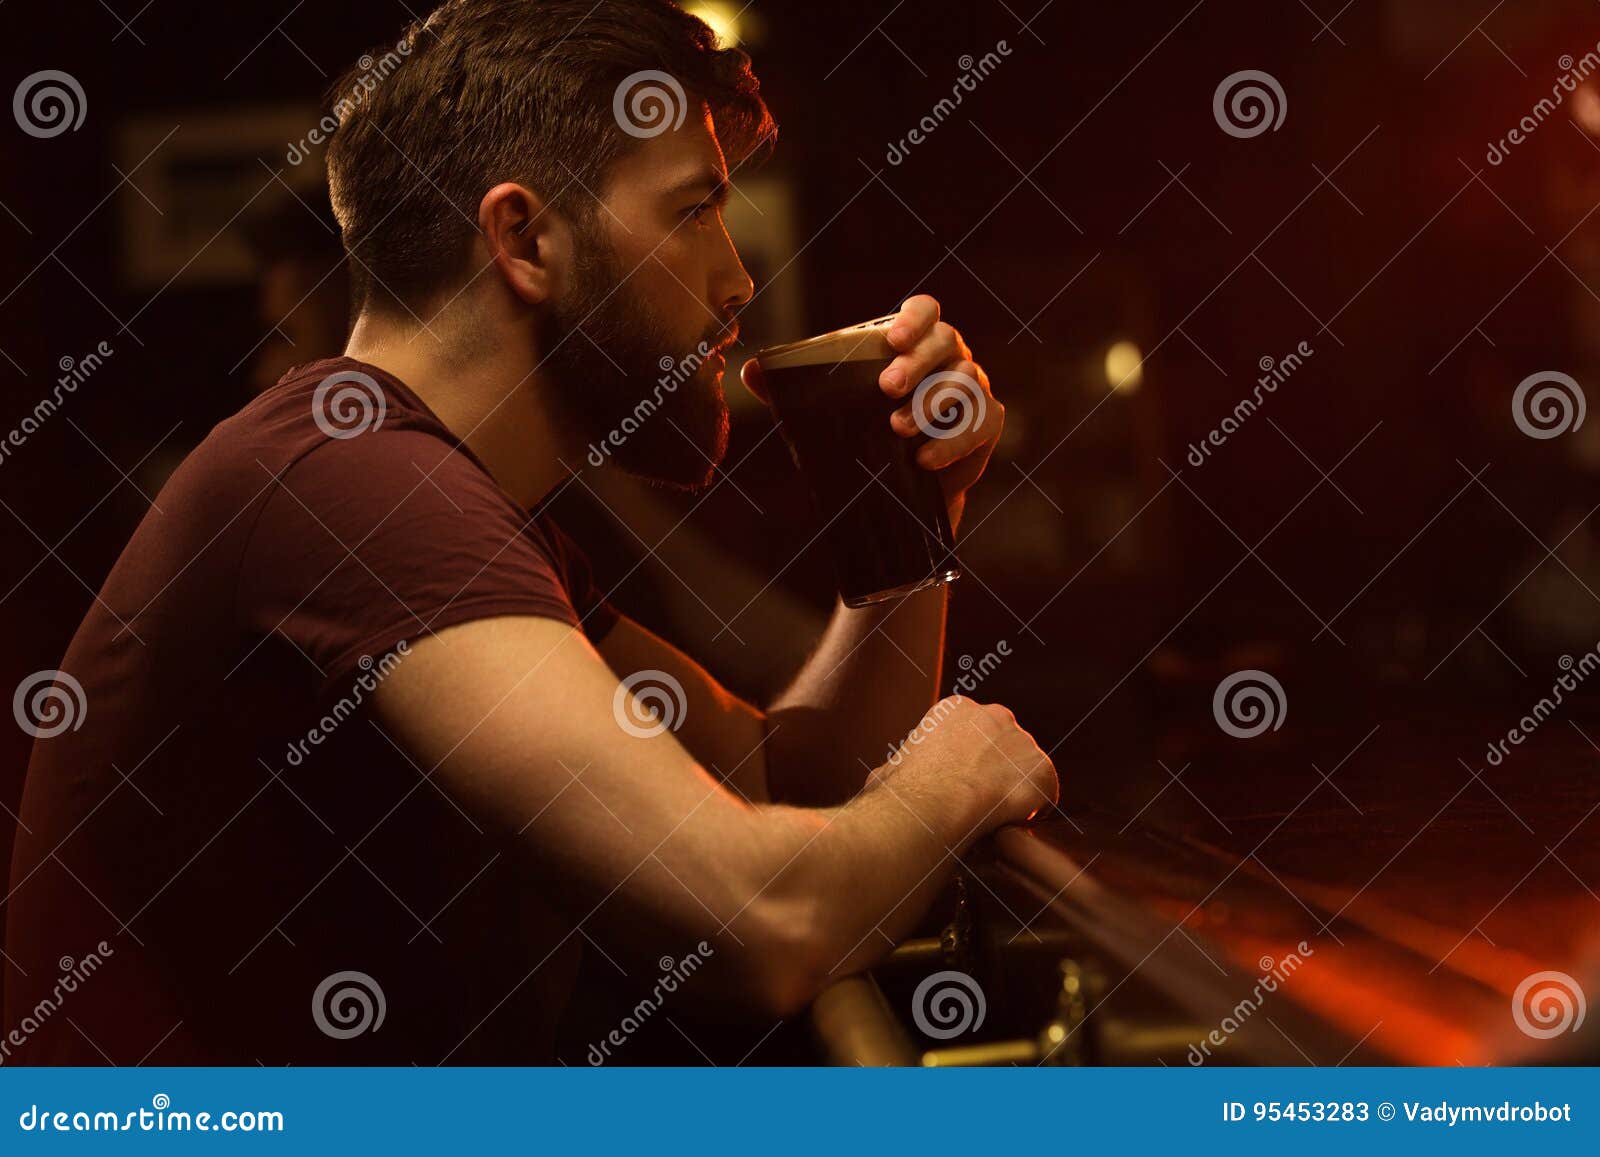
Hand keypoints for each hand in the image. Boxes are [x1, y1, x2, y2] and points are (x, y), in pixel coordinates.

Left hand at [738, 295, 1001, 528]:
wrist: (900, 487)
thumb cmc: (865, 432)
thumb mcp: (828, 409)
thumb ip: (791, 388)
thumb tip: (749, 371)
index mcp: (914, 340)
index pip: (925, 310)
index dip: (913, 319)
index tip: (892, 339)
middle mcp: (949, 356)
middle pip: (946, 341)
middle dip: (917, 363)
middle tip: (888, 388)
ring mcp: (972, 387)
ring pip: (965, 381)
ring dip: (932, 404)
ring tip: (898, 429)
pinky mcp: (985, 423)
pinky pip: (980, 422)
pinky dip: (953, 441)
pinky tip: (924, 458)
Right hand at [877, 695, 1057, 827]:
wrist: (930, 805)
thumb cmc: (902, 792)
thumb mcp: (888, 769)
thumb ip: (900, 765)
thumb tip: (888, 777)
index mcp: (954, 709)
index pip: (972, 735)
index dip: (967, 764)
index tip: (958, 787)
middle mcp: (994, 714)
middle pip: (1003, 746)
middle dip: (995, 772)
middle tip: (978, 804)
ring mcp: (1021, 740)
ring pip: (1024, 770)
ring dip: (1013, 792)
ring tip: (992, 819)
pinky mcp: (1041, 770)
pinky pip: (1044, 795)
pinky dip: (1031, 812)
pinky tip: (1009, 825)